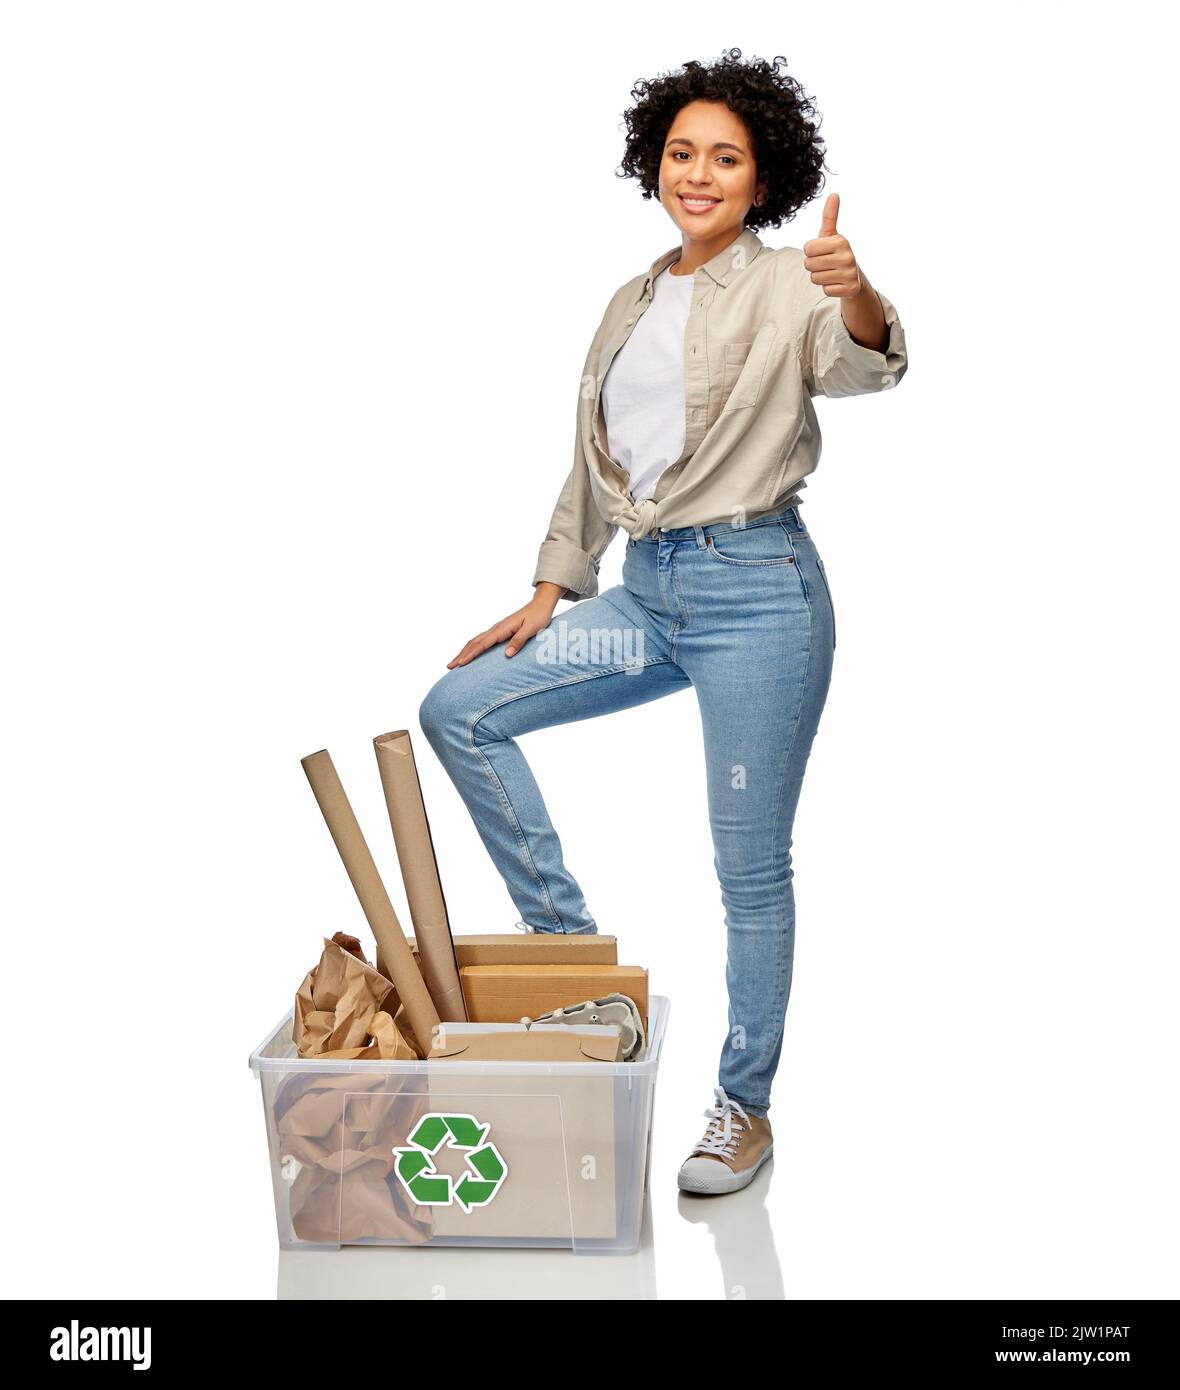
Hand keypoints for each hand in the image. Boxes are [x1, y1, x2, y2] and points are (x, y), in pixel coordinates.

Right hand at [447, 587, 560, 667]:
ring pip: (476, 641)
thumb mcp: (532, 629)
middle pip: (474, 642)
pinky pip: (482, 640)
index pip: (482, 644)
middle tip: (449, 666)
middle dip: (461, 654)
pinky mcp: (499, 631)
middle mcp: (496, 628)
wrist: (541, 605)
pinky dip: (472, 648)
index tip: (460, 663)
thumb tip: (507, 654)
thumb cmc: (538, 617)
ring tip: (455, 662)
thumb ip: (519, 641)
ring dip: (464, 651)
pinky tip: (470, 653)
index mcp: (502, 629)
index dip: (470, 654)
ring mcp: (497, 629)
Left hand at [803, 192, 888, 350]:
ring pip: (815, 279)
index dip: (810, 252)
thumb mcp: (830, 235)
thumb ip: (829, 216)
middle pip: (808, 264)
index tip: (822, 251)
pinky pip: (825, 290)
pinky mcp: (850, 289)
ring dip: (820, 277)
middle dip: (813, 266)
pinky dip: (828, 288)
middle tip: (826, 264)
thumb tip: (834, 194)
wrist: (853, 276)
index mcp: (841, 241)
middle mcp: (848, 256)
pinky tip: (837, 283)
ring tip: (831, 272)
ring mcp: (850, 274)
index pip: (807, 249)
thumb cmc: (835, 253)